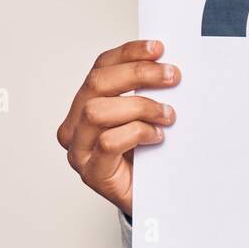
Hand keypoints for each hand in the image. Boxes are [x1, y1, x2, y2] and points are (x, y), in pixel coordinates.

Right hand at [57, 39, 178, 217]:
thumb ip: (147, 91)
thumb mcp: (147, 116)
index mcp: (85, 104)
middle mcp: (75, 125)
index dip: (128, 54)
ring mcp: (80, 151)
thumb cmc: (149, 155)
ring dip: (140, 107)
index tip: (158, 48)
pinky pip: (108, 143)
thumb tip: (167, 63)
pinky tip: (158, 137)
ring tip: (168, 114)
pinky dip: (137, 133)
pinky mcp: (92, 173)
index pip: (100, 67)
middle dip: (138, 75)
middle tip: (173, 76)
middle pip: (97, 84)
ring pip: (98, 112)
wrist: (152, 198)